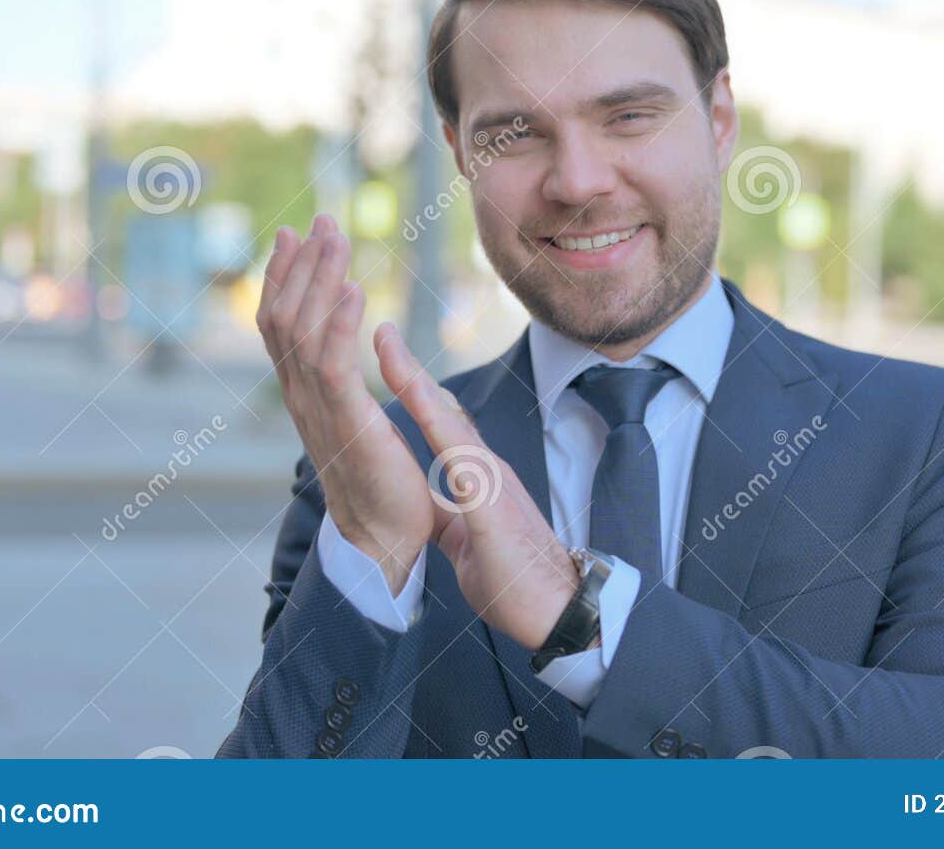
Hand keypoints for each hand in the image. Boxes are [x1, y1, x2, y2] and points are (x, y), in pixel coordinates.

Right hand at [257, 214, 430, 592]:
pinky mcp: (348, 426)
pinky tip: (356, 291)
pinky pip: (333, 366)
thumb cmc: (385, 487)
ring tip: (336, 238)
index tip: (295, 234)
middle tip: (321, 219)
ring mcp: (319, 412)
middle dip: (301, 264)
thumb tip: (364, 348)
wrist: (387, 544)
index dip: (285, 277)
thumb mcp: (362, 423)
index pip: (282, 325)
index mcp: (305, 397)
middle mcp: (302, 399)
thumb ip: (352, 388)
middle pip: (283, 317)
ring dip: (320, 280)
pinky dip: (339, 324)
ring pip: (302, 331)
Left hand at [375, 323, 580, 650]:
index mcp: (479, 480)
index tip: (390, 358)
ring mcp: (492, 485)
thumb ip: (450, 519)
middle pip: (443, 411)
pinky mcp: (493, 509)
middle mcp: (487, 471)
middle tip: (383, 333)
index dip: (415, 391)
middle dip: (409, 372)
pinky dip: (440, 433)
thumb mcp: (469, 543)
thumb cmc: (516, 583)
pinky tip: (422, 411)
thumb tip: (428, 509)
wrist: (561, 611)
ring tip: (391, 353)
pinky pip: (463, 465)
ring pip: (450, 426)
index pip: (442, 424)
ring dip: (418, 389)